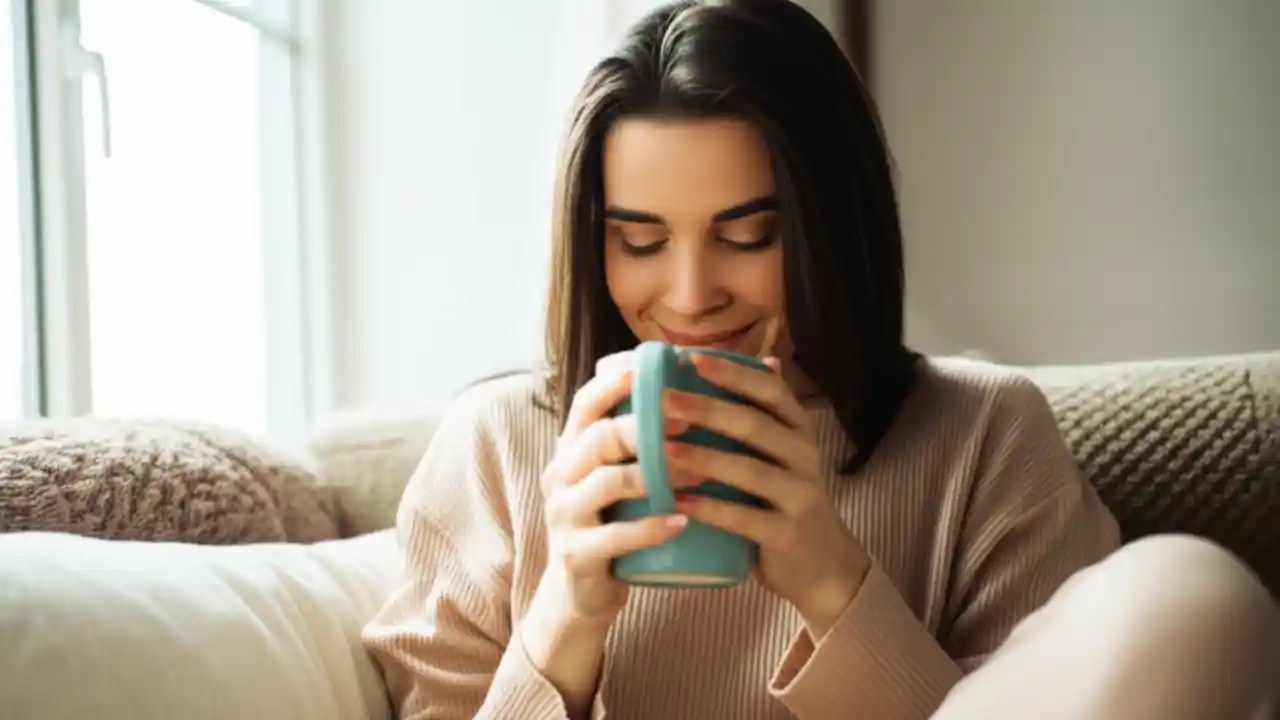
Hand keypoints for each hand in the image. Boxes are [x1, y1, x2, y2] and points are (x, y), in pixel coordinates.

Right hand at [521, 352, 698, 711]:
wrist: (582, 593)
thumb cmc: (617, 522)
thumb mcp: (622, 476)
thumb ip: (646, 439)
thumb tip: (701, 391)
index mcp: (572, 449)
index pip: (586, 401)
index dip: (618, 381)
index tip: (657, 368)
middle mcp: (560, 475)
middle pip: (598, 436)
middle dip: (644, 425)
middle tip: (691, 421)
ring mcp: (564, 515)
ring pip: (605, 483)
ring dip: (655, 475)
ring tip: (698, 474)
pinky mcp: (576, 554)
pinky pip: (614, 538)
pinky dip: (650, 529)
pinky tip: (682, 523)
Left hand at [662, 353, 871, 638]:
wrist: (823, 564)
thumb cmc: (786, 500)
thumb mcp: (782, 454)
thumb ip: (766, 414)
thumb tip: (761, 357)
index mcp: (799, 430)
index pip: (770, 390)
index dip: (733, 372)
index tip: (691, 358)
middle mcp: (805, 456)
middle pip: (755, 425)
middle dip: (707, 409)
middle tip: (664, 399)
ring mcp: (800, 495)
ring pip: (750, 470)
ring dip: (704, 458)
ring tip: (664, 449)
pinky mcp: (787, 533)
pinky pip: (746, 518)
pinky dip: (710, 509)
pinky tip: (679, 503)